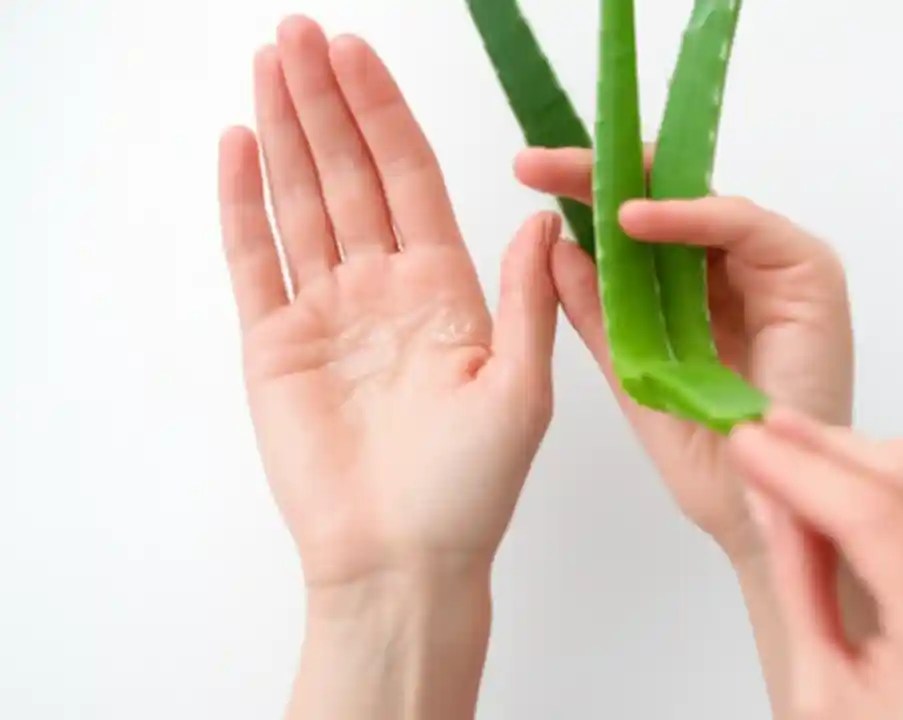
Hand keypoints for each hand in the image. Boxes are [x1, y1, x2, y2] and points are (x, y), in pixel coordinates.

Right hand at [218, 16, 558, 592]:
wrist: (404, 561)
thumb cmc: (471, 490)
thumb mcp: (522, 389)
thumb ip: (526, 300)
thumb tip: (543, 218)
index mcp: (445, 290)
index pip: (410, 179)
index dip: (385, 115)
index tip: (361, 57)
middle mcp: (384, 288)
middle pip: (350, 174)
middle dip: (326, 102)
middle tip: (301, 33)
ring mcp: (327, 312)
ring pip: (303, 201)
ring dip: (286, 132)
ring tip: (269, 64)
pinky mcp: (276, 345)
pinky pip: (256, 259)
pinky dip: (245, 203)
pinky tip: (240, 146)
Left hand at [515, 148, 853, 558]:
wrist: (757, 511)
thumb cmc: (705, 455)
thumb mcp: (630, 367)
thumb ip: (599, 311)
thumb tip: (554, 247)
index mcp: (703, 294)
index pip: (645, 227)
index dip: (588, 196)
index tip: (527, 175)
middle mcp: (743, 274)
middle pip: (669, 203)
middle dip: (600, 176)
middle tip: (536, 163)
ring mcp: (778, 271)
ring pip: (703, 201)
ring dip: (635, 188)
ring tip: (573, 181)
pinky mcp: (811, 275)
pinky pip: (745, 226)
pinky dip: (691, 216)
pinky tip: (635, 220)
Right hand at [730, 408, 902, 719]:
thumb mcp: (820, 692)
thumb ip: (797, 583)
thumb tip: (772, 498)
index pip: (873, 513)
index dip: (800, 466)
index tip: (746, 442)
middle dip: (824, 444)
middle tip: (758, 432)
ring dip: (855, 451)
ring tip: (786, 448)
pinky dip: (887, 474)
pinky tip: (838, 475)